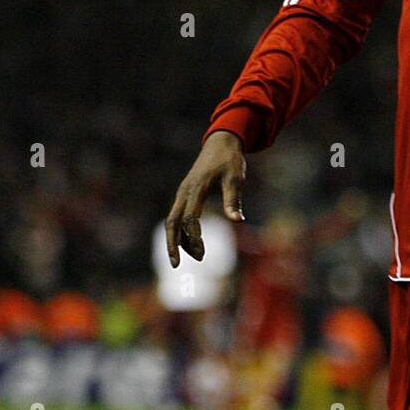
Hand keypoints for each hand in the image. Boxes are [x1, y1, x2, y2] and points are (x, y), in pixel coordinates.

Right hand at [165, 130, 245, 267]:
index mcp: (196, 188)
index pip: (190, 218)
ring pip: (173, 221)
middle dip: (173, 244)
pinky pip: (177, 216)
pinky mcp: (185, 194)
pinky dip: (181, 231)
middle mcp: (184, 192)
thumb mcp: (235, 178)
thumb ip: (233, 200)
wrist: (221, 143)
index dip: (194, 237)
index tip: (203, 253)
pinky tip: (191, 244)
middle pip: (172, 222)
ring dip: (179, 241)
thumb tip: (237, 221)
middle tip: (177, 266)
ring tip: (196, 257)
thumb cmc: (230, 160)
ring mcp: (182, 193)